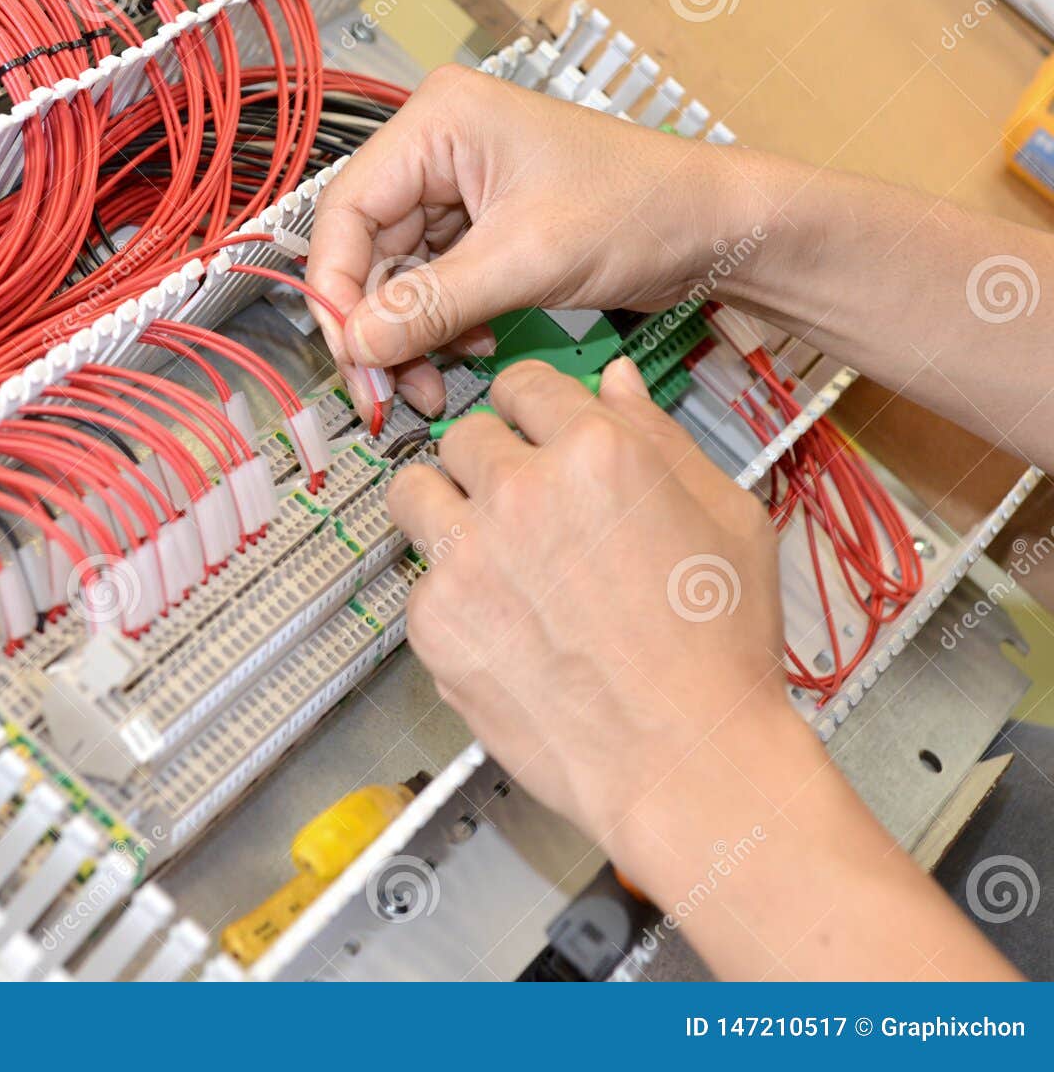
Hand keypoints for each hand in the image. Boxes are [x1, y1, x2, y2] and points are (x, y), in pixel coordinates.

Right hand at [309, 63, 756, 413]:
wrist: (714, 228)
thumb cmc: (644, 206)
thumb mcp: (527, 259)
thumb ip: (431, 304)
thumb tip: (358, 345)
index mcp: (440, 121)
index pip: (346, 210)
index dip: (337, 289)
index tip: (349, 352)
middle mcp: (439, 147)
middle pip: (364, 249)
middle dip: (374, 324)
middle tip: (381, 389)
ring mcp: (458, 189)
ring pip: (394, 276)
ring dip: (407, 335)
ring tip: (432, 381)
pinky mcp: (480, 227)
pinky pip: (429, 286)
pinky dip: (438, 327)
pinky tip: (467, 347)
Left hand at [391, 358, 1018, 979]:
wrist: (686, 759)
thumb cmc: (720, 647)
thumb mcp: (726, 516)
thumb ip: (658, 436)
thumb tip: (614, 381)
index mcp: (596, 451)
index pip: (522, 383)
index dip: (532, 409)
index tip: (534, 432)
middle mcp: (520, 492)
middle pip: (464, 435)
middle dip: (490, 462)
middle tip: (522, 508)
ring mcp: (468, 557)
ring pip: (414, 493)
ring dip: (444, 509)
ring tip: (487, 551)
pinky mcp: (435, 621)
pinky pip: (419, 579)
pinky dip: (449, 595)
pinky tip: (502, 626)